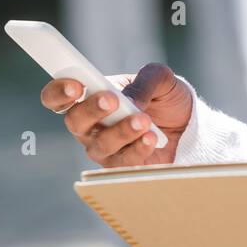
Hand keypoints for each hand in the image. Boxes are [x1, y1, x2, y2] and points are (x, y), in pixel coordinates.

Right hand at [40, 62, 192, 167]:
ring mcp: (104, 149)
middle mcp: (90, 126)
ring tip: (144, 120)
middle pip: (74, 122)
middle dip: (91, 110)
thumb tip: (130, 101)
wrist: (190, 124)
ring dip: (121, 131)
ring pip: (101, 145)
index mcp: (90, 97)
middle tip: (112, 101)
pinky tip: (152, 137)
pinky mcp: (123, 168)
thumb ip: (144, 81)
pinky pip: (124, 163)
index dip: (59, 92)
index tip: (75, 86)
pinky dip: (138, 148)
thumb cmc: (165, 97)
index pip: (57, 97)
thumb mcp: (161, 79)